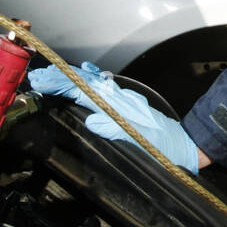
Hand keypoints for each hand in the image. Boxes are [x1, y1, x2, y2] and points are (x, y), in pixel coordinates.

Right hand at [28, 61, 199, 172]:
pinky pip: (104, 89)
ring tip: (52, 77)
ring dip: (72, 79)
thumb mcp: (144, 144)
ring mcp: (126, 101)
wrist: (187, 146)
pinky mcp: (129, 106)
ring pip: (94, 84)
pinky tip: (84, 76)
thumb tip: (93, 120)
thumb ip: (118, 131)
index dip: (63, 85)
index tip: (44, 82)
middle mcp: (123, 100)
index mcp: (122, 108)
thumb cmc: (166, 149)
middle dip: (62, 79)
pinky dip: (89, 81)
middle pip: (87, 83)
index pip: (86, 91)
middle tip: (39, 78)